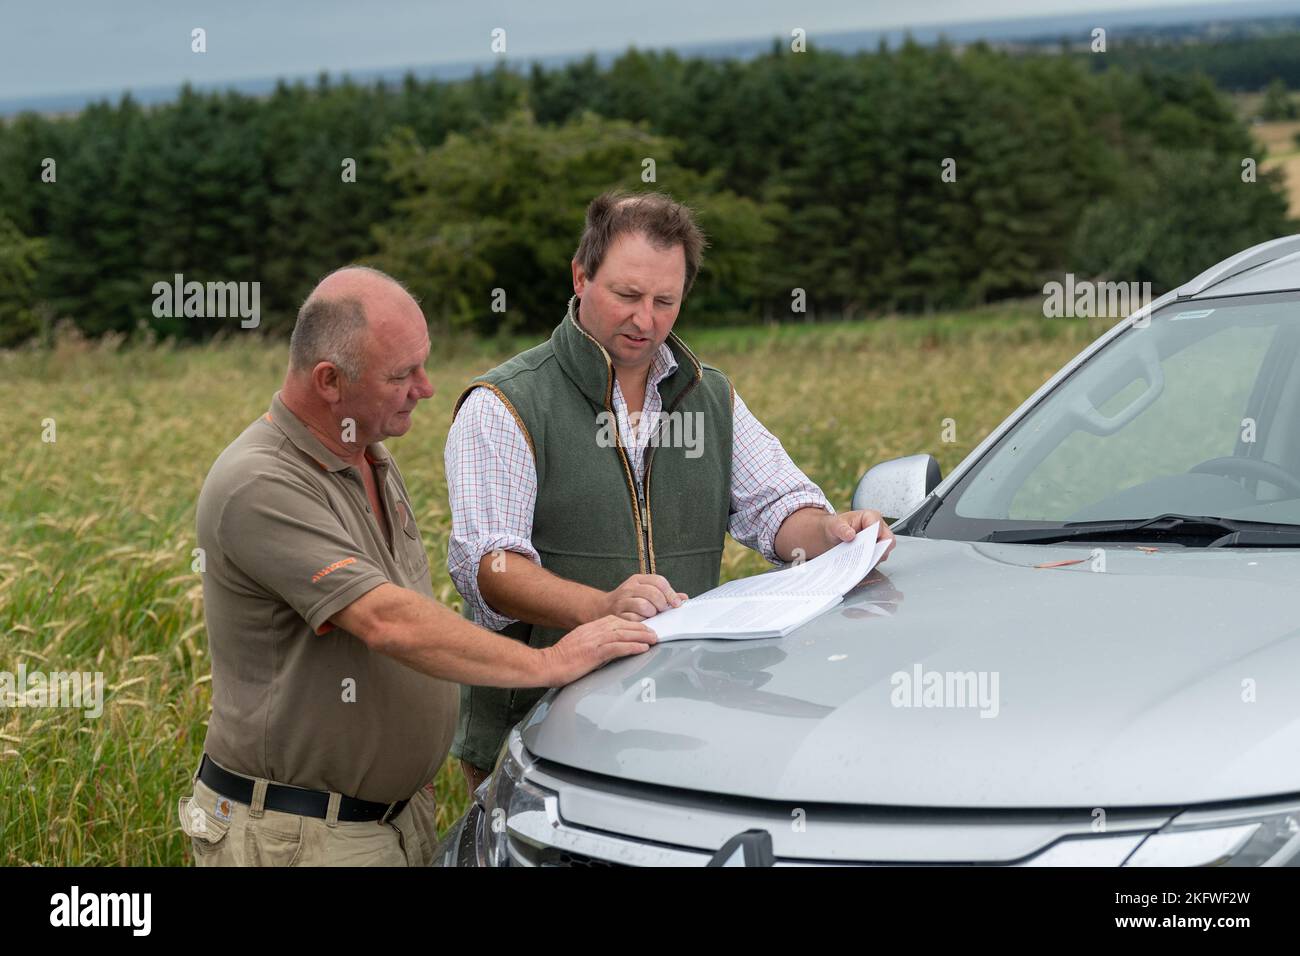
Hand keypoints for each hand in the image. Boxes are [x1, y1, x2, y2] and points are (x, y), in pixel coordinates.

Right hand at [542, 616, 657, 684]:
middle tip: (653, 632)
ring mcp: (594, 641)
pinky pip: (618, 647)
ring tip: (653, 639)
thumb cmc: (560, 660)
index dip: (631, 623)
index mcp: (590, 628)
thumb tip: (609, 649)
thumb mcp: (579, 645)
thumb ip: (594, 643)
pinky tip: (642, 648)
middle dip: (640, 628)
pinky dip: (632, 647)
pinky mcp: (594, 653)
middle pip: (622, 625)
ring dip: (641, 636)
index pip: (615, 621)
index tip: (643, 627)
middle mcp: (593, 631)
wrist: (546, 665)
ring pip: (623, 634)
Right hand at [601, 574, 687, 620]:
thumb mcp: (645, 591)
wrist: (603, 607)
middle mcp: (629, 587)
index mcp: (638, 579)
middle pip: (653, 593)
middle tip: (662, 610)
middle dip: (662, 604)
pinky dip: (642, 621)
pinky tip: (642, 621)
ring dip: (652, 613)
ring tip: (651, 615)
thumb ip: (664, 594)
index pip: (659, 581)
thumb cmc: (628, 600)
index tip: (677, 603)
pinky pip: (635, 619)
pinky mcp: (618, 614)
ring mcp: (622, 600)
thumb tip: (683, 597)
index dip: (671, 593)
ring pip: (644, 606)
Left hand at [820, 509, 895, 561]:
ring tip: (862, 561)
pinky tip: (861, 565)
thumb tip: (850, 535)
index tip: (868, 542)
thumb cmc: (837, 526)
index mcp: (870, 517)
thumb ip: (842, 529)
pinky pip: (878, 558)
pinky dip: (871, 562)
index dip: (875, 534)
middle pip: (888, 539)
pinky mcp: (875, 551)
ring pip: (885, 550)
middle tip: (867, 555)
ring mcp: (878, 540)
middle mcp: (878, 528)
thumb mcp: (835, 525)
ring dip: (875, 557)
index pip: (878, 525)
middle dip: (879, 548)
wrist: (833, 536)